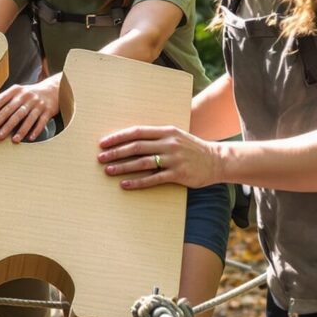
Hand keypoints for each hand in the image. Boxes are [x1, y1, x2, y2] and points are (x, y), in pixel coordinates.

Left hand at [0, 76, 59, 142]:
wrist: (53, 90)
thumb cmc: (30, 95)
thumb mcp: (17, 92)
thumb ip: (4, 100)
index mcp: (16, 90)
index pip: (2, 100)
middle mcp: (27, 96)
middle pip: (12, 111)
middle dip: (0, 122)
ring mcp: (38, 104)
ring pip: (27, 118)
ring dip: (19, 130)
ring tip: (11, 140)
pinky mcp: (48, 111)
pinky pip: (41, 122)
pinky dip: (35, 130)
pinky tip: (30, 138)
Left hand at [96, 125, 222, 188]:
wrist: (217, 160)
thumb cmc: (192, 148)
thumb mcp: (176, 136)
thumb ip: (157, 137)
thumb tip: (132, 140)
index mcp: (166, 131)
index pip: (137, 132)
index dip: (118, 137)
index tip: (103, 142)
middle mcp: (169, 143)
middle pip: (136, 147)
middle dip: (116, 152)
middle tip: (100, 158)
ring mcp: (173, 159)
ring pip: (142, 163)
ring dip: (123, 167)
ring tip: (108, 171)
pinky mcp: (178, 174)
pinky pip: (153, 179)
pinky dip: (137, 182)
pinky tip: (125, 185)